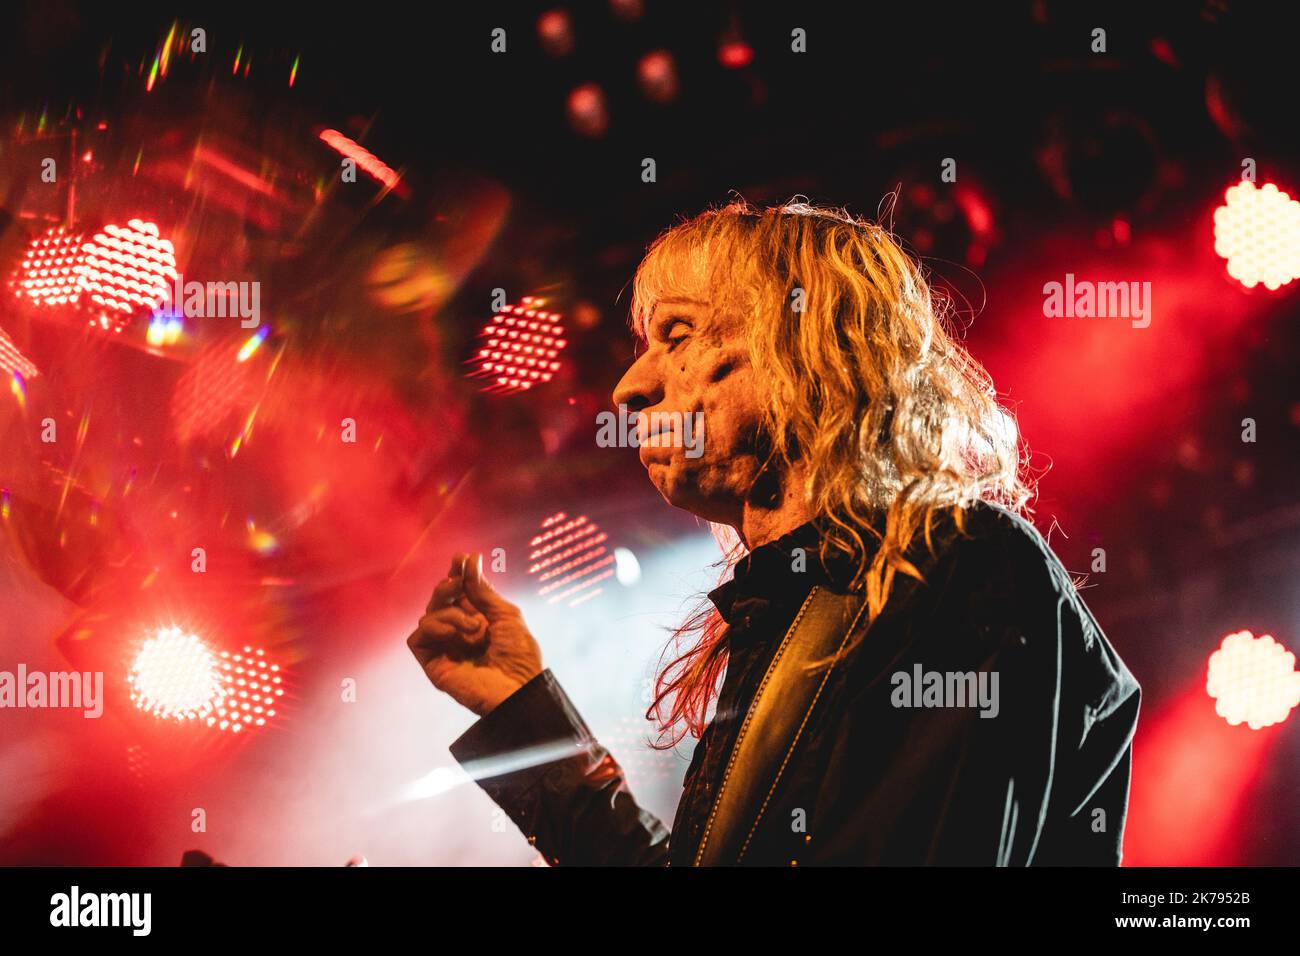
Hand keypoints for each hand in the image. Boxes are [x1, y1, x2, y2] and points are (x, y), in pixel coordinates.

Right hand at [407, 552, 542, 716]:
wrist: (520, 688)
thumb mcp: (505, 615)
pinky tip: (455, 632)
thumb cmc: (520, 655)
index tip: (460, 558)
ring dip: (449, 613)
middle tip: (456, 581)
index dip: (457, 574)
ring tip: (474, 626)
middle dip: (446, 586)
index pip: (458, 592)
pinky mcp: (434, 665)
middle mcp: (458, 633)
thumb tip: (469, 560)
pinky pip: (417, 638)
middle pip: (439, 601)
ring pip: (428, 616)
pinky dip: (433, 627)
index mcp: (477, 620)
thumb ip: (483, 591)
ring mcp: (445, 648)